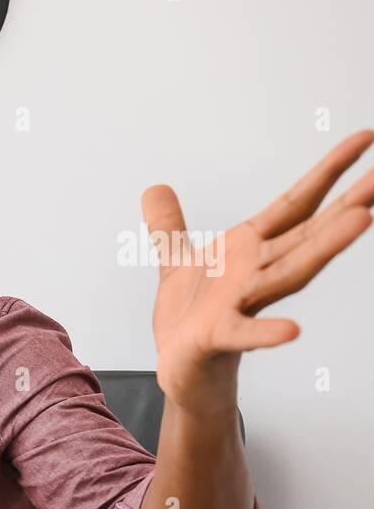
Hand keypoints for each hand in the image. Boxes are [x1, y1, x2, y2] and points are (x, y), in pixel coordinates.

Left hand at [144, 130, 373, 412]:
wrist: (178, 369)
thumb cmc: (190, 318)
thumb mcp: (175, 261)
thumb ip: (168, 226)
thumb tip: (155, 189)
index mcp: (249, 250)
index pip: (296, 203)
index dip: (328, 171)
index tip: (365, 138)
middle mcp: (256, 273)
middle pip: (309, 234)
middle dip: (348, 206)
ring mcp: (242, 303)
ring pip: (290, 272)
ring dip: (324, 248)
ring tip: (362, 220)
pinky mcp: (219, 335)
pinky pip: (245, 333)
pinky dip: (267, 332)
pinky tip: (292, 330)